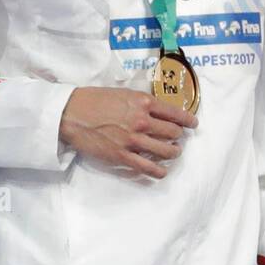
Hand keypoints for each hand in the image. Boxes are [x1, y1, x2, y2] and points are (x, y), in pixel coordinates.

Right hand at [58, 86, 197, 178]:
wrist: (71, 113)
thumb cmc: (94, 100)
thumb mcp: (123, 93)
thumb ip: (142, 102)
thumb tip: (158, 111)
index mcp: (143, 102)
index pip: (175, 113)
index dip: (188, 120)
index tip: (192, 124)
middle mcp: (142, 121)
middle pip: (174, 133)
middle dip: (179, 137)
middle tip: (177, 139)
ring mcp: (133, 140)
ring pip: (166, 151)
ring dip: (173, 153)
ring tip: (172, 152)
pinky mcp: (123, 156)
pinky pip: (149, 167)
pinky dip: (159, 171)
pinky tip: (162, 171)